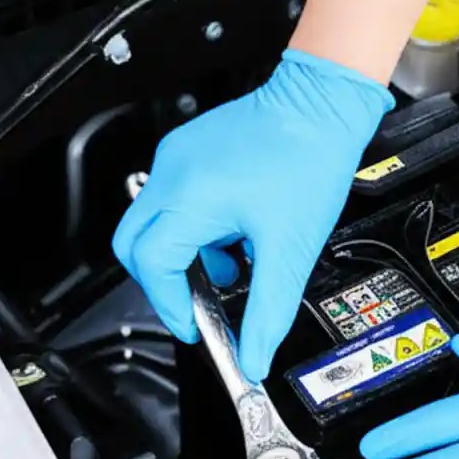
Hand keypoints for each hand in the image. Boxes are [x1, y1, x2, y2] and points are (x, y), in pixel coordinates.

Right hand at [113, 49, 392, 380]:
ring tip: (236, 260)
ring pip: (156, 223)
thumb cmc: (310, 158)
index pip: (152, 266)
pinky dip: (198, 226)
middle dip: (166, 281)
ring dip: (189, 252)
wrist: (323, 103)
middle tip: (201, 302)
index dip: (171, 304)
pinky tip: (238, 230)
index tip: (196, 325)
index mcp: (188, 198)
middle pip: (135, 246)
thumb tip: (255, 356)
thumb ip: (269, 311)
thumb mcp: (291, 249)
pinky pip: (174, 199)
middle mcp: (172, 174)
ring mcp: (177, 157)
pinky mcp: (189, 149)